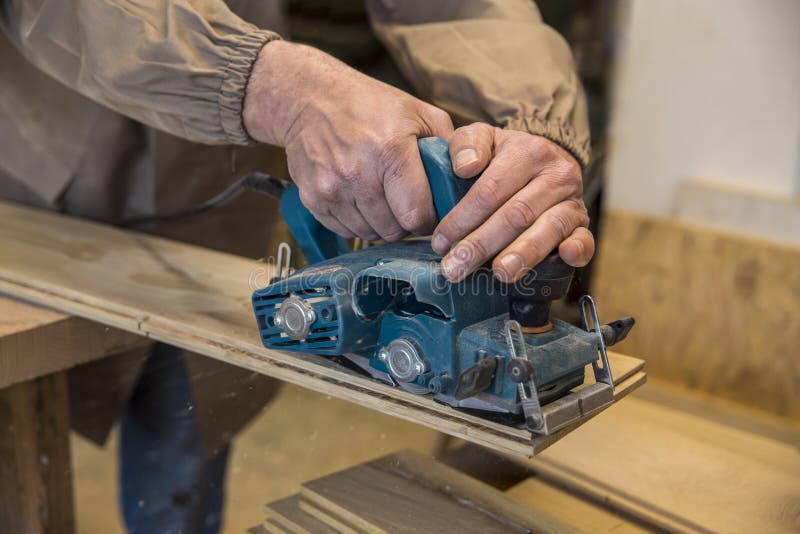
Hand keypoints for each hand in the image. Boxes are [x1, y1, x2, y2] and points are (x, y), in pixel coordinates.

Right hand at [243, 40, 452, 240]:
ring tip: (383, 199)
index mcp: (390, 150)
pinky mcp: (313, 198)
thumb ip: (448, 145)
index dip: (429, 220)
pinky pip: (345, 230)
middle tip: (406, 205)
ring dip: (381, 224)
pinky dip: (357, 222)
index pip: (416, 215)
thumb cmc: (368, 104)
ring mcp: (331, 187)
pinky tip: (361, 198)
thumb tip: (469, 177)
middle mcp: (358, 172)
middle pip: (393, 230)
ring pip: (369, 234)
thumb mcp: (418, 111)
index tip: (430, 211)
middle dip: (405, 223)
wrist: (308, 97)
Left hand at [431, 123, 594, 281]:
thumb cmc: (505, 156)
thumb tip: (464, 168)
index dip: (463, 218)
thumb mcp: (483, 138)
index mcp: (526, 153)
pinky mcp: (583, 223)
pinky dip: (578, 250)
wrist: (546, 157)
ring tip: (500, 274)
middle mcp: (555, 175)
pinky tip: (565, 257)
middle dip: (482, 245)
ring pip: (548, 228)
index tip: (440, 242)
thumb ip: (467, 144)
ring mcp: (572, 200)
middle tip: (456, 267)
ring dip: (523, 254)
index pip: (490, 190)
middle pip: (516, 214)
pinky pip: (585, 238)